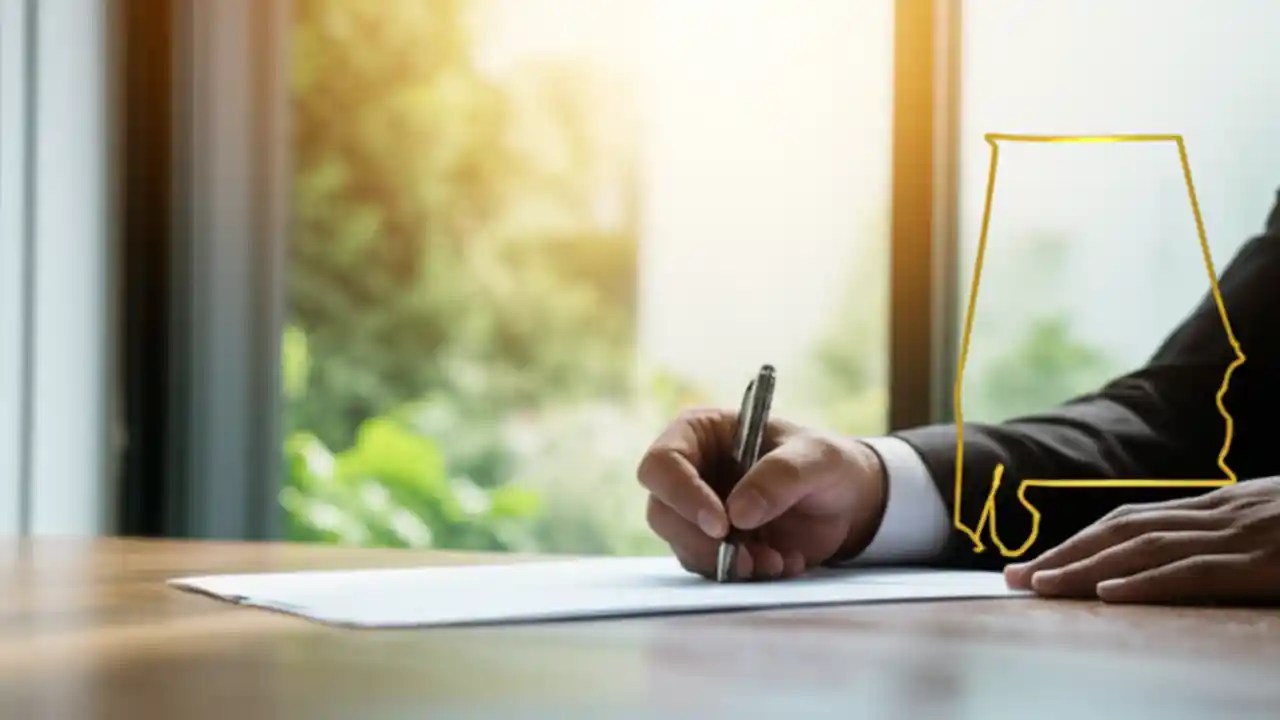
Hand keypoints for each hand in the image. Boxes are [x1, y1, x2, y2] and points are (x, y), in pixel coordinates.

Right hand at [637, 408, 886, 579]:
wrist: (846, 501)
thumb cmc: (824, 461)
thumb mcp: (815, 457)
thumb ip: (780, 477)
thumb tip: (738, 514)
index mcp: (700, 434)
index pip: (662, 463)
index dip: (681, 494)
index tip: (720, 524)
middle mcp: (690, 473)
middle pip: (662, 512)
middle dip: (701, 541)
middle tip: (745, 556)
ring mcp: (699, 512)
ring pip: (683, 546)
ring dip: (725, 562)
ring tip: (775, 561)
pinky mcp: (714, 546)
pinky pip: (710, 568)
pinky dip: (743, 574)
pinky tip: (781, 563)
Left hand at [1005, 478, 1279, 603]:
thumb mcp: (1275, 520)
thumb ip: (1232, 534)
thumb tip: (1187, 552)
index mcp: (1220, 506)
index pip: (1132, 521)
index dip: (1080, 541)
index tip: (1038, 563)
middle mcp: (1220, 514)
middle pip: (1122, 532)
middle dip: (1064, 555)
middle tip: (1013, 580)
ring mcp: (1241, 534)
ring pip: (1145, 550)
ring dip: (1087, 569)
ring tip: (1041, 588)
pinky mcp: (1264, 561)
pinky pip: (1195, 572)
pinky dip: (1147, 583)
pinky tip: (1110, 596)